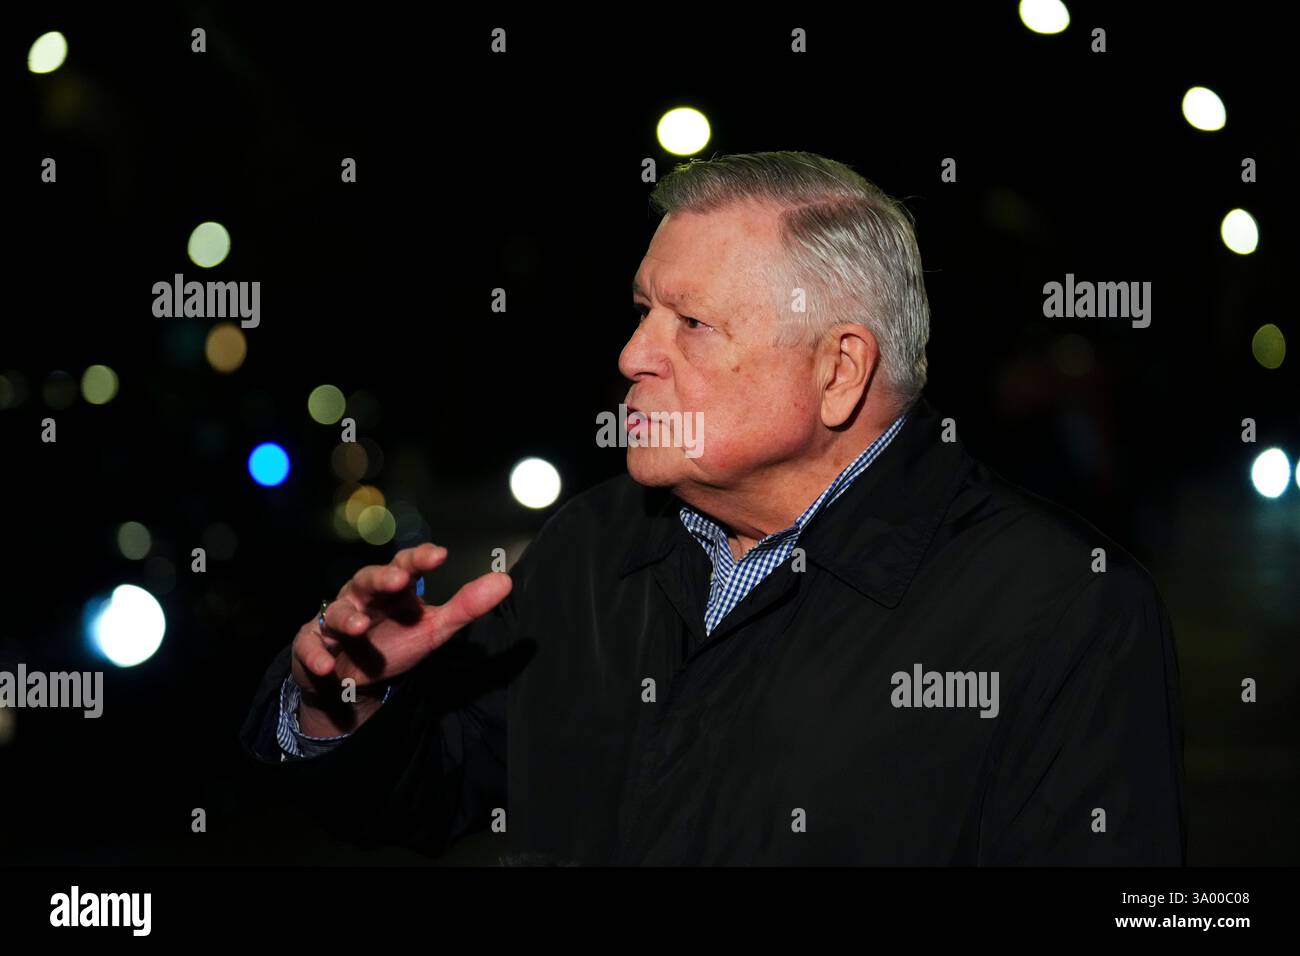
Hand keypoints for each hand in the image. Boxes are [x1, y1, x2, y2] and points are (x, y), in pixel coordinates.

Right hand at [290, 543, 511, 713]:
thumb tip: (506, 581)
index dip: (420, 559)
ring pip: (338, 612)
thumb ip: (467, 606)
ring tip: (362, 627)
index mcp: (393, 590)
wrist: (353, 680)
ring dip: (349, 618)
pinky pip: (310, 646)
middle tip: (399, 579)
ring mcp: (335, 620)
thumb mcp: (434, 628)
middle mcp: (363, 597)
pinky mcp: (311, 644)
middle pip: (369, 579)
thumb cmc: (395, 643)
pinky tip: (327, 668)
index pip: (406, 566)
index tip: (439, 555)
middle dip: (382, 578)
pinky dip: (316, 655)